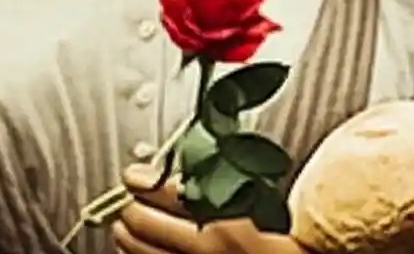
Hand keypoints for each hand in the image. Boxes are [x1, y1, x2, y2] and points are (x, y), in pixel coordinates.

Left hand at [112, 165, 305, 253]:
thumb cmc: (287, 239)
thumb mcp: (264, 203)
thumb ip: (227, 183)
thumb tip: (189, 169)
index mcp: (228, 222)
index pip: (169, 192)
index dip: (144, 179)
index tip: (135, 174)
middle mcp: (208, 251)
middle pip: (144, 222)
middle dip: (131, 206)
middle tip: (129, 197)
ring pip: (139, 252)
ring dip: (128, 234)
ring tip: (127, 224)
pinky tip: (139, 251)